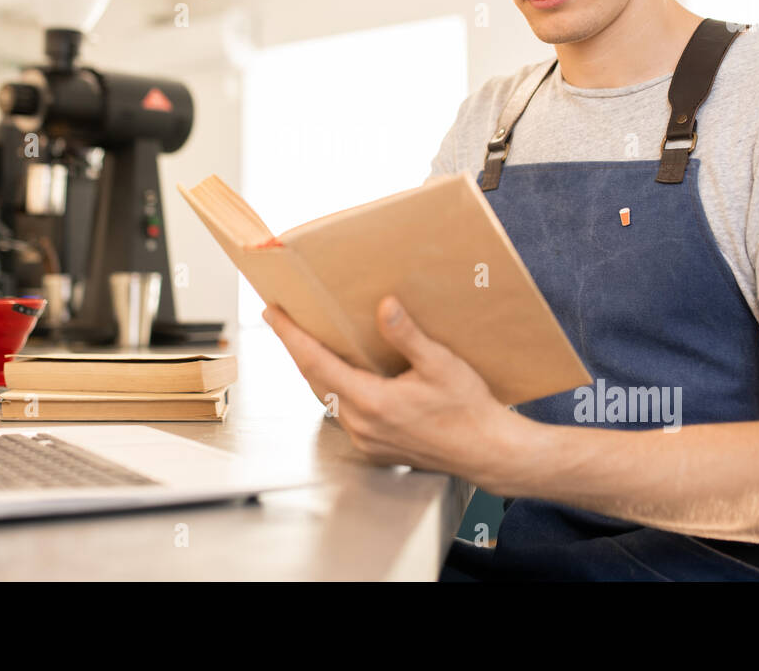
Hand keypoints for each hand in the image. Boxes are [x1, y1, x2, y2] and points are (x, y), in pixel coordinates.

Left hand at [261, 294, 519, 489]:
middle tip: (282, 319)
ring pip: (326, 397)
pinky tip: (340, 374)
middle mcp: (361, 424)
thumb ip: (407, 335)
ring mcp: (365, 439)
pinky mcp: (373, 447)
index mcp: (372, 402)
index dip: (291, 336)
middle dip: (296, 347)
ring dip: (314, 369)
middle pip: (314, 379)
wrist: (486, 451)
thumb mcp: (440, 365)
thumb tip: (384, 307)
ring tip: (307, 341)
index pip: (316, 362)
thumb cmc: (467, 410)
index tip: (272, 313)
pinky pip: (342, 413)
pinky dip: (334, 388)